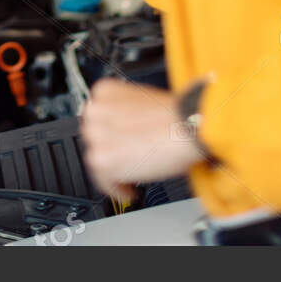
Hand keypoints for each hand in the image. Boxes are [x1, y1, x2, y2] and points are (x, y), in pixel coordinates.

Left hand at [80, 79, 202, 200]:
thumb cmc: (175, 118)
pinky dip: (118, 189)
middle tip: (128, 161)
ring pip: (97, 161)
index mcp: (104, 92)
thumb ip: (124, 114)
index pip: (97, 119)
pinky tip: (130, 188)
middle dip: (111, 152)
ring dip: (114, 172)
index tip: (119, 144)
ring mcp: (96, 134)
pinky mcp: (102, 158)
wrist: (186, 127)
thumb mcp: (141, 104)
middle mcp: (96, 110)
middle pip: (94, 140)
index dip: (110, 135)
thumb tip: (123, 131)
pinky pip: (104, 181)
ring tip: (132, 176)